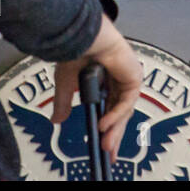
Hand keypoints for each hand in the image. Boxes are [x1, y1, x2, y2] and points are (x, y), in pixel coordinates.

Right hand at [50, 19, 141, 162]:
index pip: (109, 109)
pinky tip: (104, 125)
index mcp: (104, 81)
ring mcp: (128, 79)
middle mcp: (118, 81)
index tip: (102, 146)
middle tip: (108, 154)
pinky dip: (115, 115)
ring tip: (105, 145)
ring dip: (114, 129)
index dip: (106, 129)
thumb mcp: (66, 83)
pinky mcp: (134, 78)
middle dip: (113, 135)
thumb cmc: (76, 51)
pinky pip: (125, 102)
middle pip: (119, 114)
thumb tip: (55, 120)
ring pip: (123, 111)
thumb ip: (64, 103)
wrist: (84, 36)